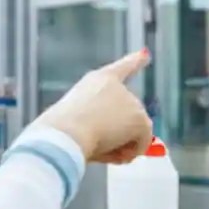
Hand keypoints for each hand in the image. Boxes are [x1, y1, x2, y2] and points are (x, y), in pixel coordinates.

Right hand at [31, 50, 152, 163]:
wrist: (65, 132)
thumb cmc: (62, 133)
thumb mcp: (78, 124)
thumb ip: (100, 129)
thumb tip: (125, 152)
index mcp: (98, 79)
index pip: (123, 68)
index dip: (136, 61)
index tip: (146, 54)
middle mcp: (117, 86)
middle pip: (128, 116)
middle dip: (119, 135)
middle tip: (98, 145)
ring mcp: (131, 101)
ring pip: (135, 133)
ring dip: (121, 145)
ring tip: (99, 147)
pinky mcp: (139, 119)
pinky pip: (141, 145)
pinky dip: (131, 153)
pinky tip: (116, 154)